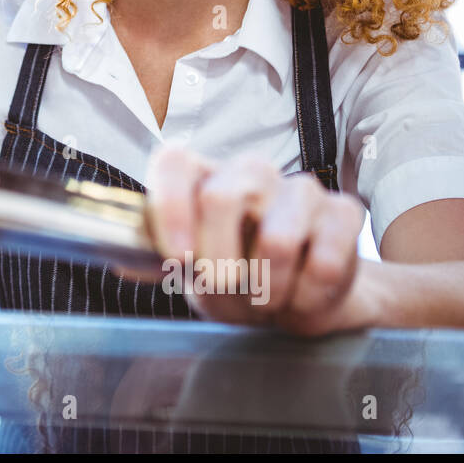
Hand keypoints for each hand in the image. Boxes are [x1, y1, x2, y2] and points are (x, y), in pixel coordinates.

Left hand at [143, 144, 371, 335]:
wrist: (303, 298)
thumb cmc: (239, 277)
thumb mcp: (192, 271)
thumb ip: (157, 260)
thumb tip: (120, 260)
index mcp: (205, 177)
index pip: (174, 162)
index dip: (169, 206)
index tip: (175, 257)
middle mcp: (250, 172)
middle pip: (221, 196)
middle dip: (217, 261)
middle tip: (225, 288)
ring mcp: (299, 188)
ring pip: (277, 237)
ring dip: (267, 288)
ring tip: (266, 299)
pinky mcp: (343, 212)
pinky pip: (323, 262)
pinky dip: (305, 297)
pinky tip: (300, 298)